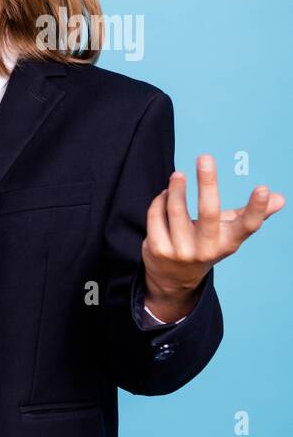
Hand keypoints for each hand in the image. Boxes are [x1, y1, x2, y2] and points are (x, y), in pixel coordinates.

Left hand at [142, 154, 283, 320]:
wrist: (173, 279)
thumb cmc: (206, 245)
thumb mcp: (229, 234)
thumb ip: (250, 214)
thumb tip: (280, 198)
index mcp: (229, 242)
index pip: (247, 226)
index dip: (257, 208)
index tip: (263, 188)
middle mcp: (207, 249)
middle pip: (208, 212)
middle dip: (207, 183)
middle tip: (205, 158)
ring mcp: (181, 251)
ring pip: (176, 210)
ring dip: (177, 188)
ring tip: (178, 175)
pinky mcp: (158, 249)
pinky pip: (156, 215)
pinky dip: (161, 201)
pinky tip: (166, 194)